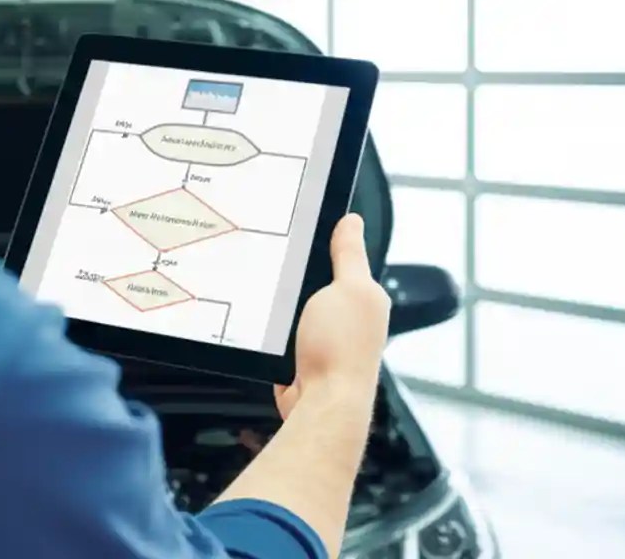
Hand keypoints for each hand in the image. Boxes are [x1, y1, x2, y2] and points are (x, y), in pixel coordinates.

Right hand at [274, 213, 390, 419]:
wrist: (321, 404)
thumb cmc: (340, 349)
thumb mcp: (348, 287)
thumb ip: (349, 254)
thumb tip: (352, 221)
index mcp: (366, 298)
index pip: (343, 260)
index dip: (321, 245)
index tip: (295, 230)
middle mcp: (349, 320)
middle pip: (314, 285)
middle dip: (295, 278)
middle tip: (273, 263)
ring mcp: (324, 342)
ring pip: (294, 309)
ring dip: (280, 306)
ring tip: (262, 293)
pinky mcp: (300, 360)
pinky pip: (279, 334)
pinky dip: (270, 331)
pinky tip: (259, 323)